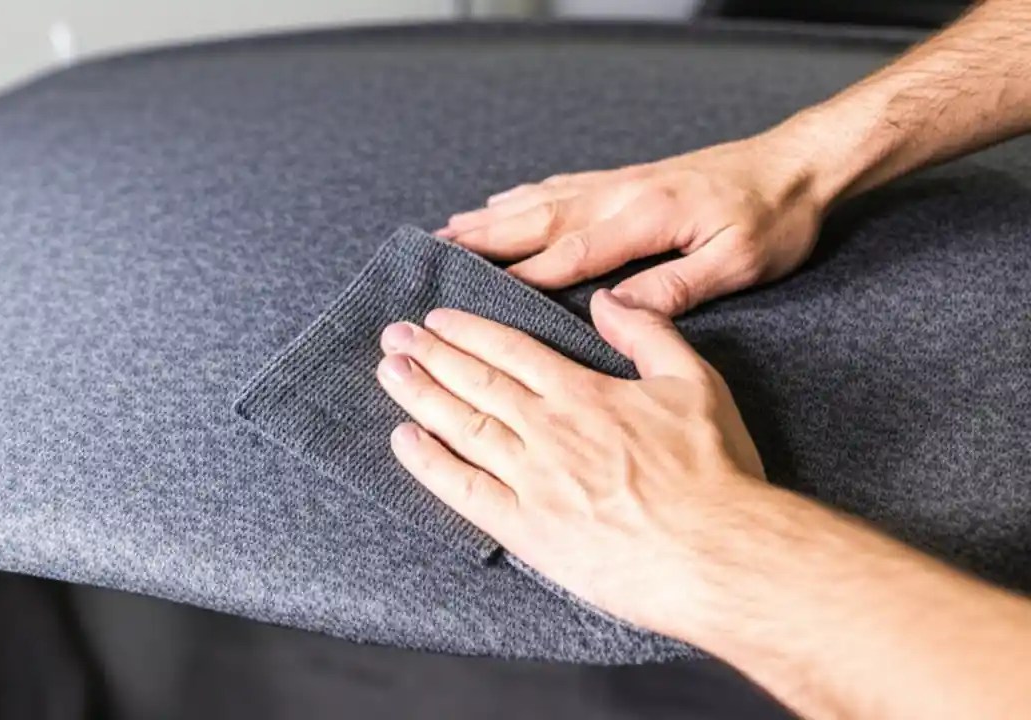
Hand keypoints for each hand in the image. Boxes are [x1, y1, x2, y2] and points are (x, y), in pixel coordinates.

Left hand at [375, 291, 767, 638]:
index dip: (468, 331)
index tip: (438, 318)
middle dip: (430, 354)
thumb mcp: (695, 382)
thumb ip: (648, 334)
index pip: (510, 351)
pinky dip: (428, 464)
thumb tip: (607, 299)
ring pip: (461, 425)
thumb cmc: (713, 470)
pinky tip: (402, 441)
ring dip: (420, 395)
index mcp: (582, 392)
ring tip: (389, 372)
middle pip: (475, 381)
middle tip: (394, 335)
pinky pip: (463, 490)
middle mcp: (547, 428)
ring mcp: (530, 478)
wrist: (716, 551)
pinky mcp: (525, 528)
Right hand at [436, 134, 825, 315]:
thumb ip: (675, 287)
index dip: (521, 276)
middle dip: (485, 239)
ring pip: (544, 200)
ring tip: (451, 229)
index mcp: (645, 219)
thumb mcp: (738, 262)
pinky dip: (526, 195)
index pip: (570, 254)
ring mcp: (623, 183)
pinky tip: (505, 201)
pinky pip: (564, 186)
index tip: (473, 294)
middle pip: (540, 219)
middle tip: (435, 252)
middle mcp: (623, 195)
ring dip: (495, 216)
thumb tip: (613, 309)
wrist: (801, 163)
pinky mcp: (630, 179)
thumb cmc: (775, 218)